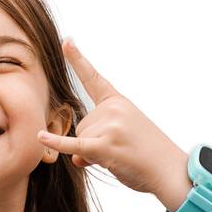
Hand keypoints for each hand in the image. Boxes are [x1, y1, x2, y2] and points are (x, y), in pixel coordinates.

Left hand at [37, 38, 179, 196]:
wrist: (171, 171)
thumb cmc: (149, 155)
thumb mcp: (123, 138)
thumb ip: (96, 141)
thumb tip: (77, 157)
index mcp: (119, 102)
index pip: (94, 79)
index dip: (77, 60)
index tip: (66, 41)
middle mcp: (113, 109)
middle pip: (81, 127)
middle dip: (94, 144)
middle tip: (122, 151)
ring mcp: (110, 126)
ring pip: (80, 141)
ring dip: (95, 155)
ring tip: (122, 158)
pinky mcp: (105, 146)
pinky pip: (74, 145)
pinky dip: (58, 144)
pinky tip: (40, 137)